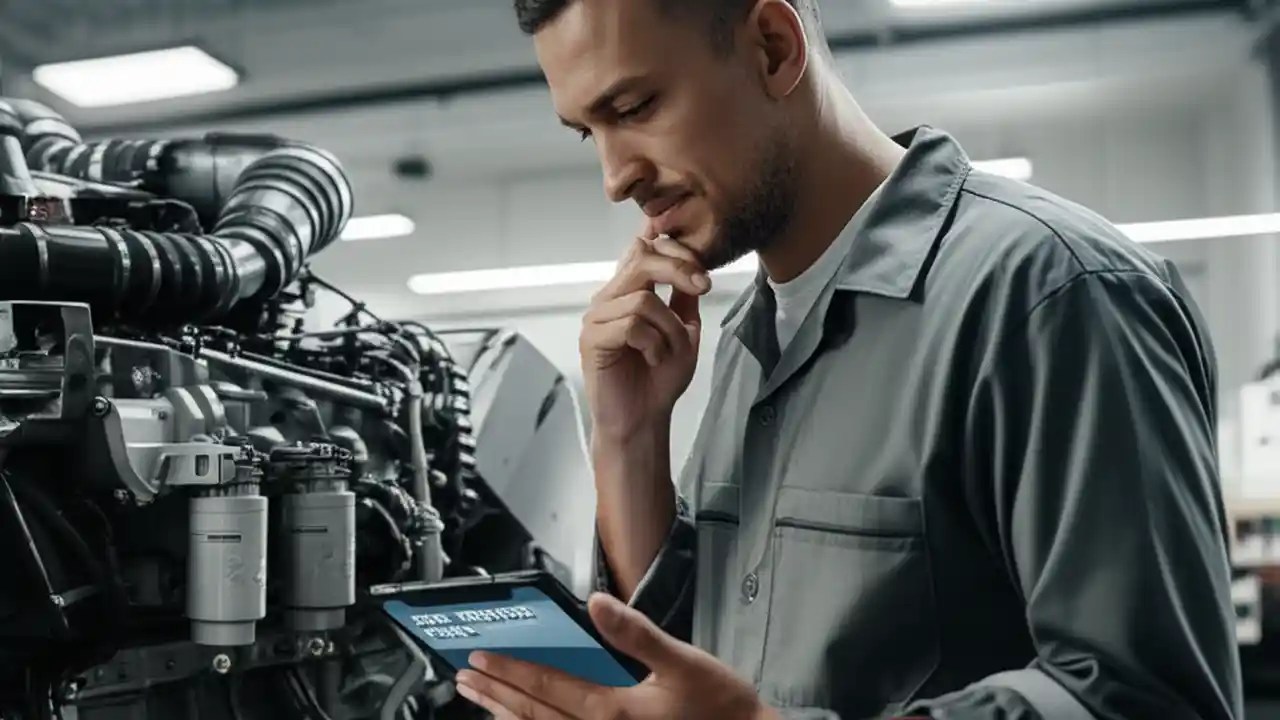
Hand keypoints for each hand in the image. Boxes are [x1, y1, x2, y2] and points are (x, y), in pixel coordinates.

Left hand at [454, 593, 777, 719]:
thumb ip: (637, 633)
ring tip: (481, 698)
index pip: (548, 689)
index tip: (480, 658)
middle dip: (497, 694)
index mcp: (613, 713)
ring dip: (508, 715)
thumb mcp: (684, 663)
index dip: (511, 671)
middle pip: (534, 716)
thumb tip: (596, 603)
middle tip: (465, 677)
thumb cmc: (722, 709)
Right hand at [580, 234, 710, 440]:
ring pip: (642, 299)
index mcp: (627, 291)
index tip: (704, 278)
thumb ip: (684, 299)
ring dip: (669, 327)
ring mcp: (596, 318)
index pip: (642, 248)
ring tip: (669, 351)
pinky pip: (631, 326)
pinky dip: (653, 344)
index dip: (674, 251)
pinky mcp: (591, 339)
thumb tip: (694, 264)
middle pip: (641, 260)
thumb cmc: (660, 378)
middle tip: (702, 288)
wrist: (643, 418)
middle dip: (677, 270)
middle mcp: (608, 298)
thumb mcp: (684, 331)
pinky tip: (653, 359)